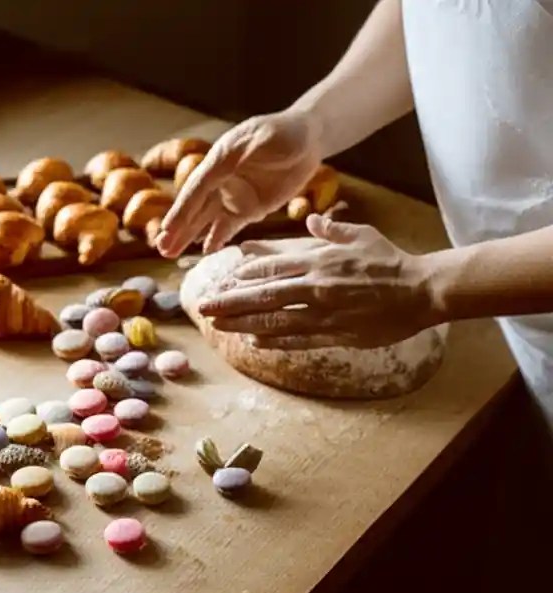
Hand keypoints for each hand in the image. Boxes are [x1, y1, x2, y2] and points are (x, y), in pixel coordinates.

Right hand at [154, 110, 323, 257]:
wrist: (305, 138)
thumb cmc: (284, 133)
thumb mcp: (265, 138)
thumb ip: (245, 153)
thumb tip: (220, 167)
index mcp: (220, 160)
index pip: (197, 188)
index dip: (182, 209)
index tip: (168, 228)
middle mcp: (220, 180)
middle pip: (195, 207)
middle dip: (178, 229)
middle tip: (161, 248)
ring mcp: (233, 196)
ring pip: (206, 220)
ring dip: (188, 236)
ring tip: (169, 253)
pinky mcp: (248, 208)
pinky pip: (228, 227)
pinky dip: (215, 239)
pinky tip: (204, 252)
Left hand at [197, 215, 439, 349]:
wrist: (423, 290)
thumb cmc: (391, 261)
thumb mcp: (361, 235)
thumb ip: (331, 229)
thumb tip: (312, 218)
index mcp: (319, 260)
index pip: (271, 268)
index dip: (243, 276)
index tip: (223, 280)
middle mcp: (316, 286)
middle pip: (262, 296)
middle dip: (229, 302)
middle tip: (203, 308)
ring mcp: (324, 313)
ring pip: (274, 320)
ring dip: (242, 323)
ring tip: (219, 326)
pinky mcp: (336, 334)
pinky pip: (297, 339)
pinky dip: (273, 340)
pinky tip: (253, 341)